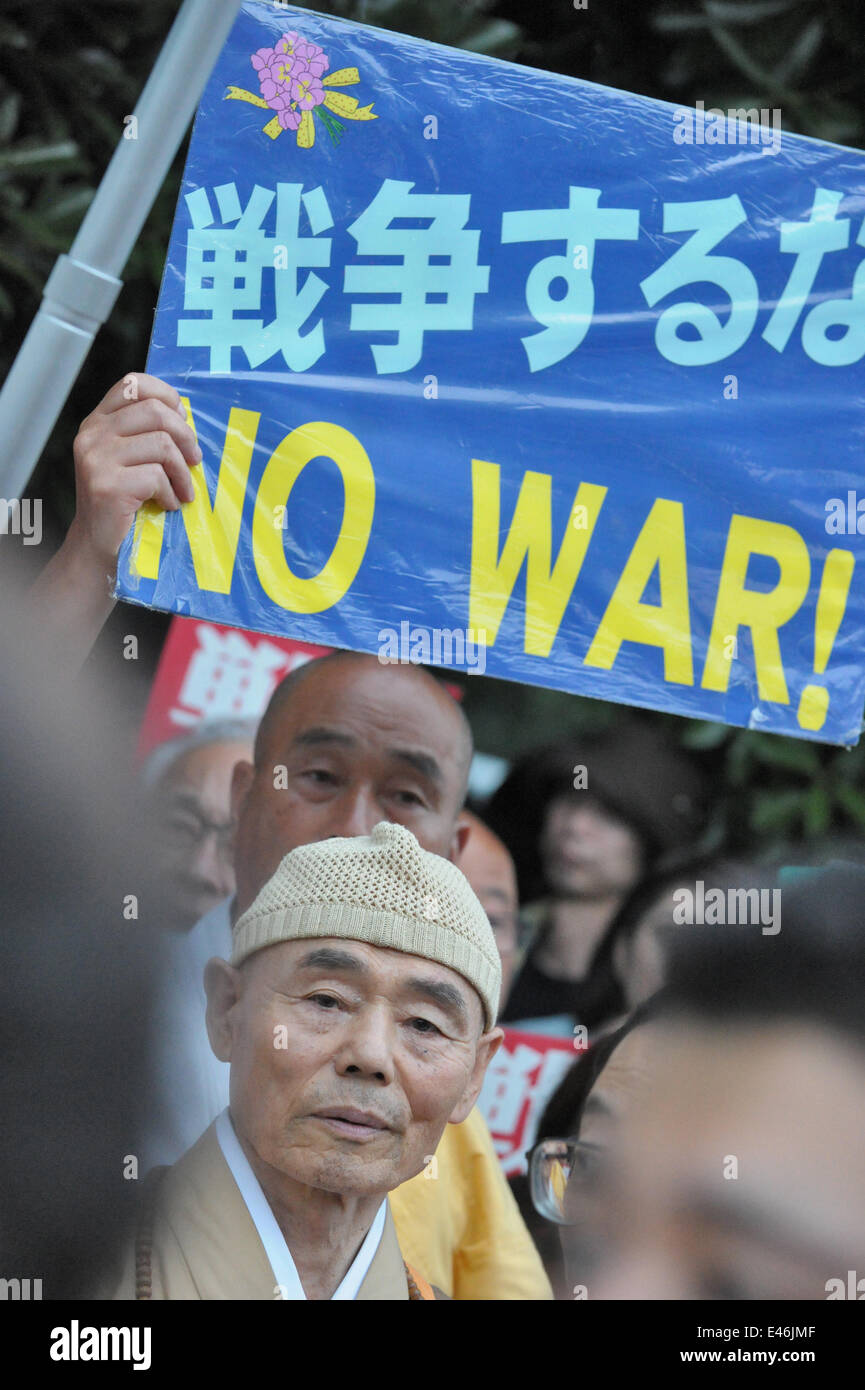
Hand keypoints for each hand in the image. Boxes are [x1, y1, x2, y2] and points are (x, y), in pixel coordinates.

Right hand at [67, 372, 202, 571]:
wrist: (98, 547)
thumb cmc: (124, 503)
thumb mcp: (131, 459)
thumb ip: (148, 433)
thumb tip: (183, 412)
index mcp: (98, 422)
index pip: (133, 384)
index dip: (166, 395)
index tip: (183, 419)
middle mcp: (92, 434)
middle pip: (155, 411)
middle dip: (185, 436)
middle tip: (195, 461)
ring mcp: (96, 459)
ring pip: (161, 444)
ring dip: (183, 472)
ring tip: (184, 490)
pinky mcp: (107, 485)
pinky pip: (157, 476)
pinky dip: (171, 493)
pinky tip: (168, 505)